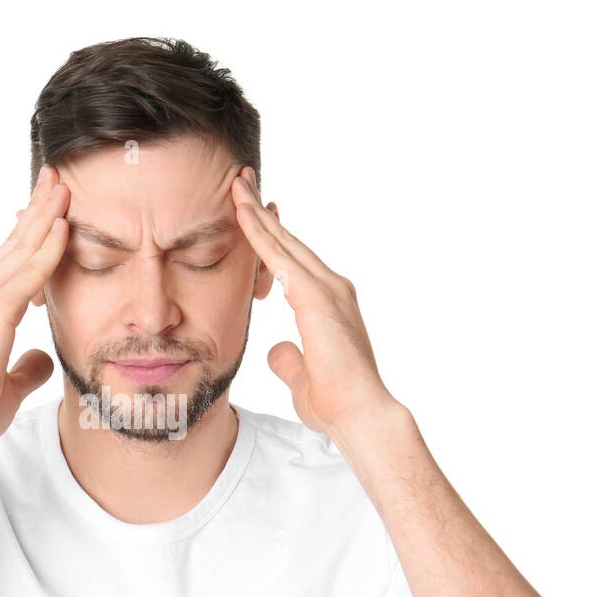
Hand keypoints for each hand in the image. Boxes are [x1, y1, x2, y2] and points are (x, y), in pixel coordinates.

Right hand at [0, 165, 69, 448]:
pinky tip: (64, 227)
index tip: (50, 209)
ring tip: (64, 185)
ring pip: (20, 248)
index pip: (10, 261)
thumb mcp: (8, 387)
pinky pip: (26, 274)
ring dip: (45, 215)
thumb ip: (26, 368)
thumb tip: (44, 359)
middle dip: (37, 209)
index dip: (31, 233)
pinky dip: (46, 249)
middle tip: (57, 177)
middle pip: (14, 242)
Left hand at [230, 166, 400, 437]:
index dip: (270, 236)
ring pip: (284, 241)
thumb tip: (276, 350)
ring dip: (257, 213)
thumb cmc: (336, 403)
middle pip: (289, 241)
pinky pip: (280, 257)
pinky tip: (240, 213)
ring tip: (235, 185)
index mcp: (329, 304)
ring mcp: (328, 289)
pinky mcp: (317, 297)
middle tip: (240, 181)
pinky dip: (259, 233)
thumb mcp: (302, 377)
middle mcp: (332, 288)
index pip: (292, 261)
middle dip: (262, 211)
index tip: (250, 213)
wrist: (361, 414)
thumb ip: (288, 358)